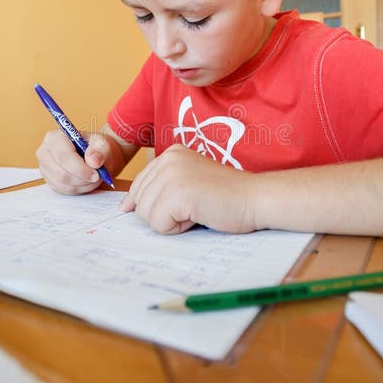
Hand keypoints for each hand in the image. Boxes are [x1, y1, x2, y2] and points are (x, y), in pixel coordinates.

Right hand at [36, 130, 111, 194]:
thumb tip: (93, 161)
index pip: (63, 156)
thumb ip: (100, 150)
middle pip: (61, 173)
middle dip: (82, 179)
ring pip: (63, 184)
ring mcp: (45, 168)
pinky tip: (86, 182)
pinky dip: (78, 189)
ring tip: (94, 178)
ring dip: (82, 185)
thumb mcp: (102, 143)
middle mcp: (45, 152)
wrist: (93, 155)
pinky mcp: (49, 180)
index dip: (80, 168)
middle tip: (97, 177)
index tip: (96, 174)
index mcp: (54, 137)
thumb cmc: (94, 147)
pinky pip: (63, 190)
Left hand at [119, 144, 257, 233]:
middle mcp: (167, 159)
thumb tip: (126, 208)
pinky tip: (198, 216)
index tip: (168, 210)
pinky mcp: (177, 193)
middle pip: (140, 202)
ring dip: (170, 222)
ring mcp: (171, 175)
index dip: (146, 205)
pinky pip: (158, 224)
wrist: (255, 198)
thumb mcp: (189, 182)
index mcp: (170, 154)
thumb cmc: (227, 196)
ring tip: (197, 210)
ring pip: (146, 215)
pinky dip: (177, 229)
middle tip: (193, 208)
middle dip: (163, 214)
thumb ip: (162, 188)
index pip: (139, 186)